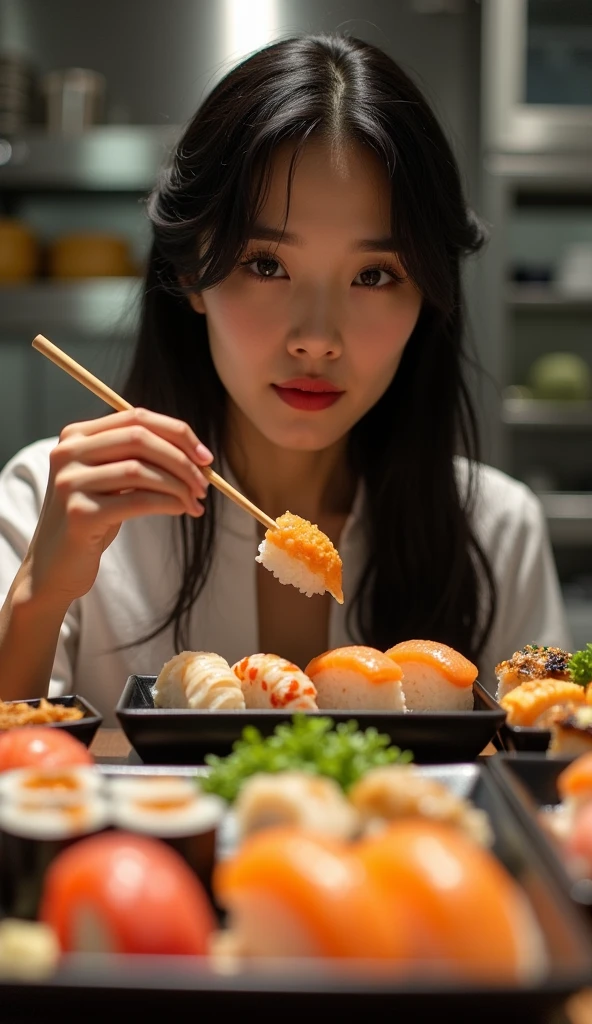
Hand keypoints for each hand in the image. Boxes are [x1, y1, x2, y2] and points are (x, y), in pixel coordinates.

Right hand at [23, 408, 212, 606]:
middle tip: (205, 483)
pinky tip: (181, 510)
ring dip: (179, 485)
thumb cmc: (92, 519)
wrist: (55, 565)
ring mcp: (70, 483)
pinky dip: (168, 503)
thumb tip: (197, 454)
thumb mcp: (110, 480)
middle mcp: (68, 453)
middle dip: (182, 460)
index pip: (136, 418)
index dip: (177, 433)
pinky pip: (138, 501)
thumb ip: (138, 458)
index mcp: (76, 436)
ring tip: (195, 501)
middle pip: (140, 439)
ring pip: (141, 470)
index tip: (205, 457)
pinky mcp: (80, 513)